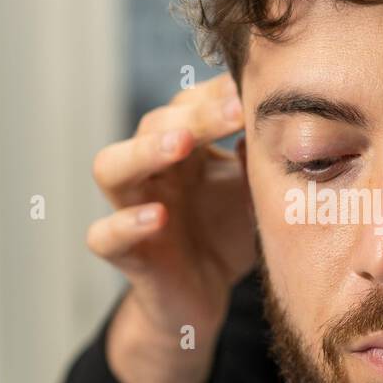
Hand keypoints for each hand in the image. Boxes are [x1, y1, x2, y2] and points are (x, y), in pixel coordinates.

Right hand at [86, 73, 254, 382]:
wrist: (205, 296)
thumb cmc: (226, 234)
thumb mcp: (253, 192)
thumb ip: (259, 160)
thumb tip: (277, 123)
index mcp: (182, 149)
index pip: (186, 105)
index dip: (216, 94)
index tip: (253, 87)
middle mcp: (151, 170)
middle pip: (153, 125)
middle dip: (194, 116)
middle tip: (234, 110)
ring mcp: (131, 208)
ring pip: (111, 167)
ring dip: (143, 151)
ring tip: (179, 145)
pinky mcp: (124, 253)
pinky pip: (105, 234)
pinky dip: (125, 224)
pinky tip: (156, 217)